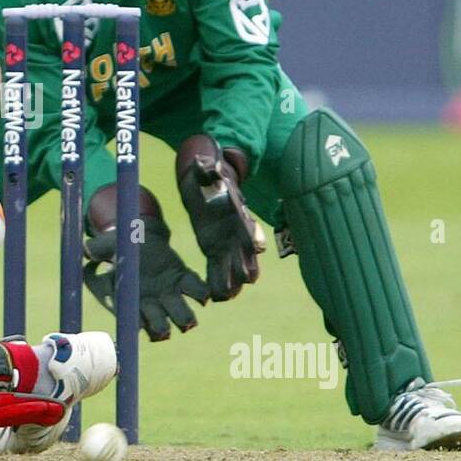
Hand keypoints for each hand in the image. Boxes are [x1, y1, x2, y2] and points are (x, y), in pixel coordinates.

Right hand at [83, 215, 206, 340]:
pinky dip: (201, 294)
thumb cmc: (117, 245)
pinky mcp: (183, 280)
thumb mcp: (105, 245)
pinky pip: (196, 291)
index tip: (140, 326)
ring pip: (180, 315)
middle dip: (161, 329)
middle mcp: (150, 303)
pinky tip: (202, 295)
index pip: (133, 319)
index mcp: (129, 300)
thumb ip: (96, 250)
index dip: (138, 324)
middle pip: (159, 325)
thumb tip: (87, 249)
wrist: (137, 237)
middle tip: (163, 329)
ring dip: (184, 319)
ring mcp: (169, 293)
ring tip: (189, 321)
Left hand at [176, 135, 266, 300]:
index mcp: (238, 212)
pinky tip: (217, 296)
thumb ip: (208, 171)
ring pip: (234, 265)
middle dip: (246, 264)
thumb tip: (206, 164)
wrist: (204, 185)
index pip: (249, 226)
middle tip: (245, 278)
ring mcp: (228, 243)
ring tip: (229, 295)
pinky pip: (218, 269)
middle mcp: (237, 232)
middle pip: (246, 252)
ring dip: (233, 279)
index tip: (256, 248)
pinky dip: (219, 282)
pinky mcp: (215, 251)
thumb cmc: (208, 176)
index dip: (253, 236)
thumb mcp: (207, 171)